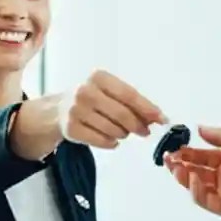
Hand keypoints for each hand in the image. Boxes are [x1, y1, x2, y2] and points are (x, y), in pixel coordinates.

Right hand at [11, 70, 162, 156]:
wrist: (59, 109)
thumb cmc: (94, 99)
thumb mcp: (110, 92)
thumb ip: (133, 103)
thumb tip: (157, 117)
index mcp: (99, 77)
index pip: (129, 94)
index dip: (147, 108)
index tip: (162, 119)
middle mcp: (85, 92)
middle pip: (122, 114)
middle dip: (138, 125)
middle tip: (145, 131)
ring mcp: (76, 111)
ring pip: (113, 130)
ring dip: (124, 134)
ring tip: (121, 131)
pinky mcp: (71, 129)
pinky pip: (102, 141)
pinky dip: (112, 143)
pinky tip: (111, 138)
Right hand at [163, 126, 220, 220]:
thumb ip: (219, 136)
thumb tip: (199, 128)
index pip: (200, 156)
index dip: (185, 152)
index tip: (172, 148)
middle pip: (194, 171)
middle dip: (179, 165)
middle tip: (168, 158)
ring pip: (197, 187)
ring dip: (184, 178)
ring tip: (176, 168)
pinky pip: (206, 200)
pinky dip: (197, 192)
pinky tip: (193, 180)